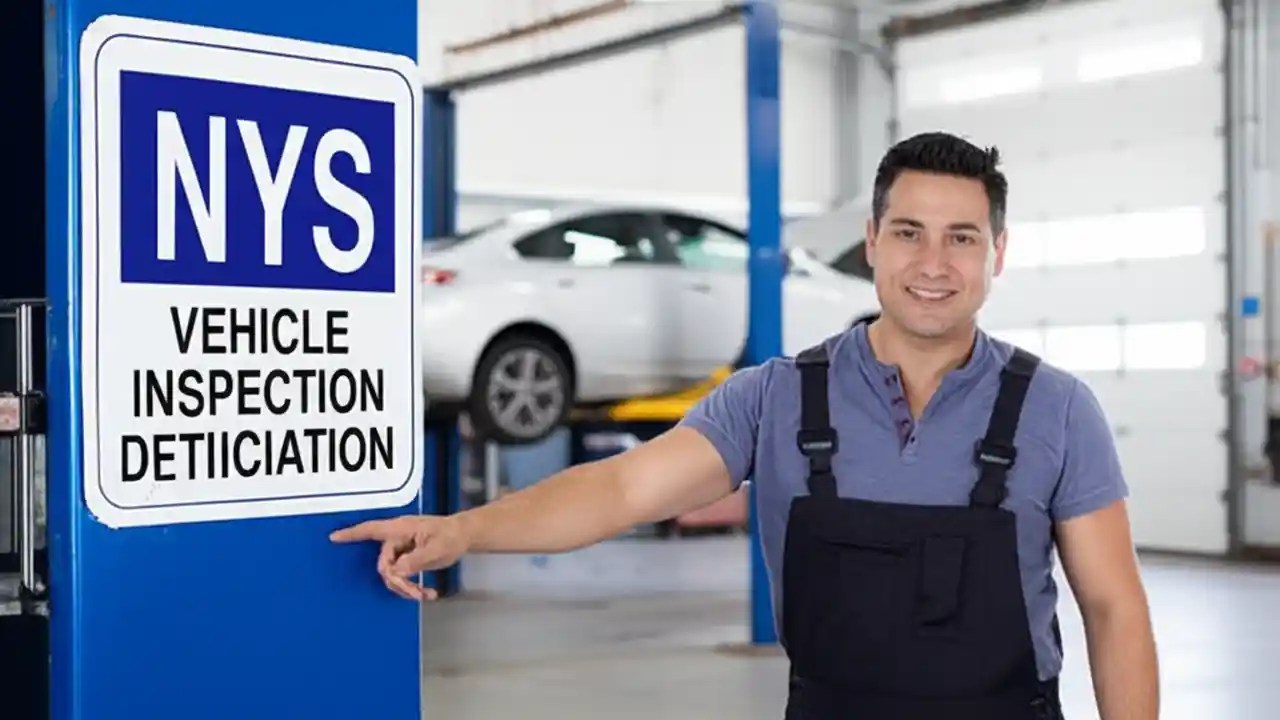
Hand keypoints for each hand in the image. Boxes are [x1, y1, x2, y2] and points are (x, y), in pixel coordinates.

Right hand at [329, 514, 470, 600]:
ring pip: (393, 575)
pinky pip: (402, 577)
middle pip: (385, 566)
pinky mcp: (407, 560)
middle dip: (398, 583)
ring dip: (407, 589)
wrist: (463, 537)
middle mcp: (397, 539)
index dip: (352, 534)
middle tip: (415, 594)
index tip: (334, 537)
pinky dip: (413, 588)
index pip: (371, 530)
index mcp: (400, 529)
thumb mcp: (436, 549)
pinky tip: (428, 593)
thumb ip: (416, 560)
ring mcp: (402, 551)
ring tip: (425, 595)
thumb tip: (396, 571)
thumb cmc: (451, 535)